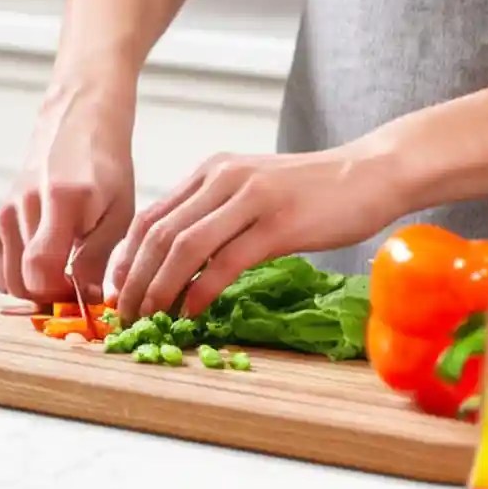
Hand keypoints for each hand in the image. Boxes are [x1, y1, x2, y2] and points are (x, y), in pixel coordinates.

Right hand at [0, 83, 135, 303]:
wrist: (77, 130)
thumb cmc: (106, 172)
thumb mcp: (118, 214)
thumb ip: (98, 258)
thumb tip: (85, 300)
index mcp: (63, 199)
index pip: (41, 270)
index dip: (61, 295)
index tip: (83, 294)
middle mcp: (25, 204)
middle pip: (23, 282)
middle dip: (51, 297)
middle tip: (77, 290)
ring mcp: (5, 212)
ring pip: (9, 282)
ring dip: (36, 290)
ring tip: (63, 277)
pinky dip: (19, 279)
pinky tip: (44, 266)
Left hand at [110, 144, 404, 321]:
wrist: (372, 173)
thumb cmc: (311, 192)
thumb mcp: (249, 190)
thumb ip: (213, 213)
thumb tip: (174, 259)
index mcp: (209, 172)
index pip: (150, 217)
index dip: (126, 258)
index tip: (115, 291)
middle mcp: (222, 179)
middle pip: (159, 234)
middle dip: (135, 279)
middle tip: (126, 313)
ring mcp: (250, 199)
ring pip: (185, 247)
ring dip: (161, 287)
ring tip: (152, 317)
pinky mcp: (278, 223)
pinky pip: (226, 261)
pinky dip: (202, 290)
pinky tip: (193, 311)